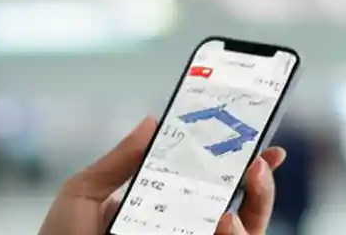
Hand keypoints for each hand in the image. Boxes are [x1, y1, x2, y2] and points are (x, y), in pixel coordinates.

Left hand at [38, 116, 286, 234]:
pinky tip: (224, 223)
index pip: (213, 192)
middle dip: (260, 188)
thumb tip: (152, 123)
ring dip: (254, 214)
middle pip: (241, 216)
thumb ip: (120, 161)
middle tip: (258, 162)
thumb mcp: (83, 195)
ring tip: (237, 197)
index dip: (244, 170)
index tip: (262, 145)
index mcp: (161, 215)